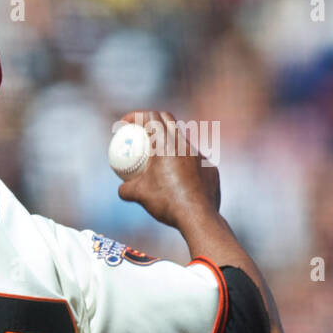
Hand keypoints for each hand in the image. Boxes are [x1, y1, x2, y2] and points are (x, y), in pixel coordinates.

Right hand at [115, 110, 220, 229]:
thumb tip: (122, 188)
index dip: (136, 115)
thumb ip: (125, 189)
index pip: (151, 117)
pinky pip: (192, 158)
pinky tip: (176, 178)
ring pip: (182, 140)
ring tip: (157, 157)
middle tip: (140, 132)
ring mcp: (200, 155)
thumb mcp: (138, 195)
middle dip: (152, 120)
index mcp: (167, 144)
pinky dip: (181, 162)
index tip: (125, 123)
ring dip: (167, 142)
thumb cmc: (167, 202)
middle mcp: (185, 144)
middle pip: (168, 120)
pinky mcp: (210, 167)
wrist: (198, 217)